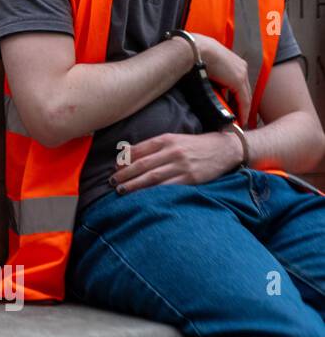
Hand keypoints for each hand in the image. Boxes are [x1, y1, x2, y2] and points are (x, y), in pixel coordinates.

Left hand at [110, 131, 243, 194]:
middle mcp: (172, 151)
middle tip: (112, 182)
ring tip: (121, 191)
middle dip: (124, 175)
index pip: (138, 150)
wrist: (224, 149)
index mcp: (165, 139)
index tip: (114, 169)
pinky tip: (142, 196)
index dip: (123, 161)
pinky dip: (153, 192)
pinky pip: (167, 187)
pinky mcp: (191, 178)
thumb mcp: (173, 139)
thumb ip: (152, 147)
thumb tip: (126, 155)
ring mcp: (181, 165)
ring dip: (134, 185)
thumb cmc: (194, 145)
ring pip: (152, 177)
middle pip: (141, 165)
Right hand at [189, 33, 250, 126]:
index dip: (237, 95)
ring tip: (239, 120)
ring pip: (246, 96)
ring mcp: (241, 73)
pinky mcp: (238, 81)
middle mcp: (241, 66)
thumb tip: (206, 83)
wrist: (194, 48)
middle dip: (241, 104)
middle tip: (238, 116)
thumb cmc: (195, 54)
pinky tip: (240, 119)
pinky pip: (244, 100)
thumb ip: (210, 73)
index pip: (239, 82)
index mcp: (233, 61)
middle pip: (244, 90)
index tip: (234, 106)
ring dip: (242, 109)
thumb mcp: (206, 63)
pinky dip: (242, 111)